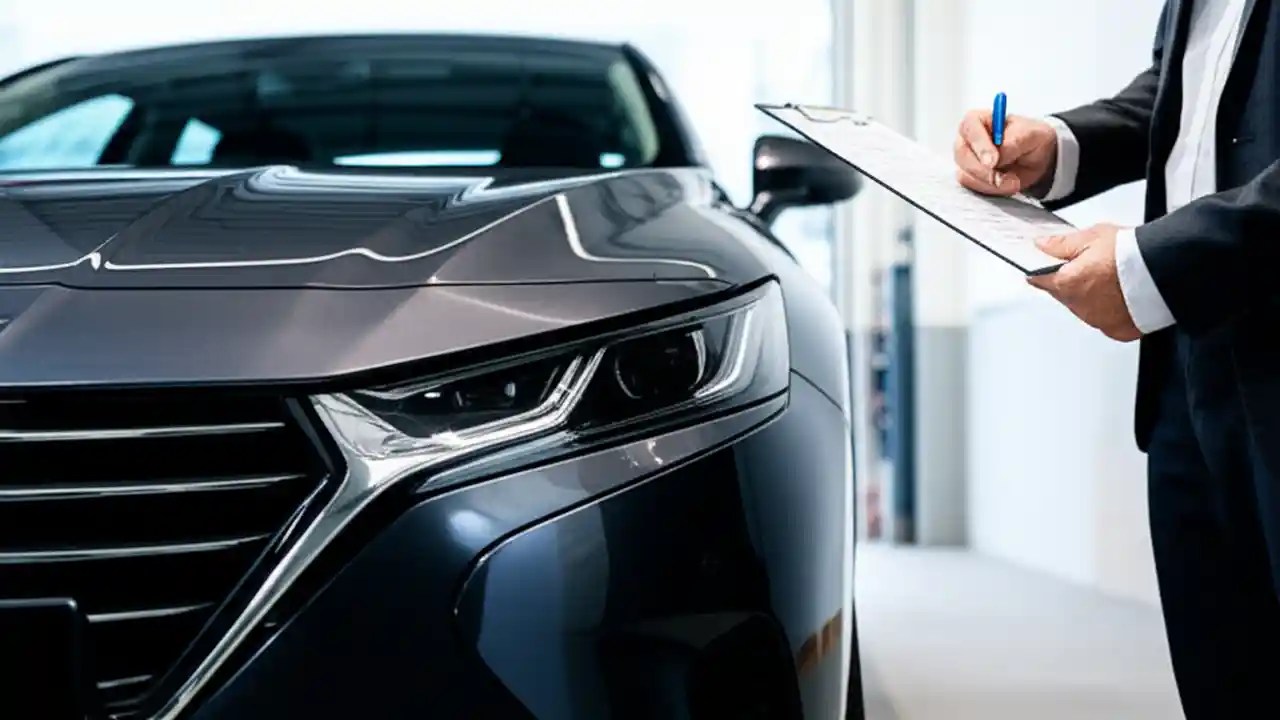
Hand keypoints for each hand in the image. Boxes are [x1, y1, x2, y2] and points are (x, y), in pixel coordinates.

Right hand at [954, 110, 1058, 196]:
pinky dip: (991, 189)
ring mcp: (966, 160)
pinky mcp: (969, 177)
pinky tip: (1007, 184)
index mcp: (978, 120)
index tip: (993, 161)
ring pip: (966, 174)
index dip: (979, 144)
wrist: (1036, 157)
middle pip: (962, 154)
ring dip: (990, 183)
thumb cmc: (1030, 138)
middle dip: (982, 170)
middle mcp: (967, 139)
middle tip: (1001, 178)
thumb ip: (1013, 143)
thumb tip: (996, 158)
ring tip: (1013, 180)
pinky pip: (973, 187)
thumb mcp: (1030, 135)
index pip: (969, 127)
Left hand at [1027, 223, 1140, 341]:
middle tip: (1089, 268)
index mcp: (1067, 284)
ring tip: (1109, 280)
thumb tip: (1042, 245)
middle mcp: (1079, 307)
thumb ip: (1062, 244)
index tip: (1039, 270)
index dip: (1039, 273)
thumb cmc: (1131, 253)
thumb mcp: (1092, 237)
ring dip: (1089, 298)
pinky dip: (1110, 311)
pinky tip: (1121, 297)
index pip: (1040, 281)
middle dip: (1069, 283)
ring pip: (1083, 309)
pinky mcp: (1118, 330)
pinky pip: (1106, 322)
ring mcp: (1098, 321)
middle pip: (1063, 295)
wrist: (1165, 271)